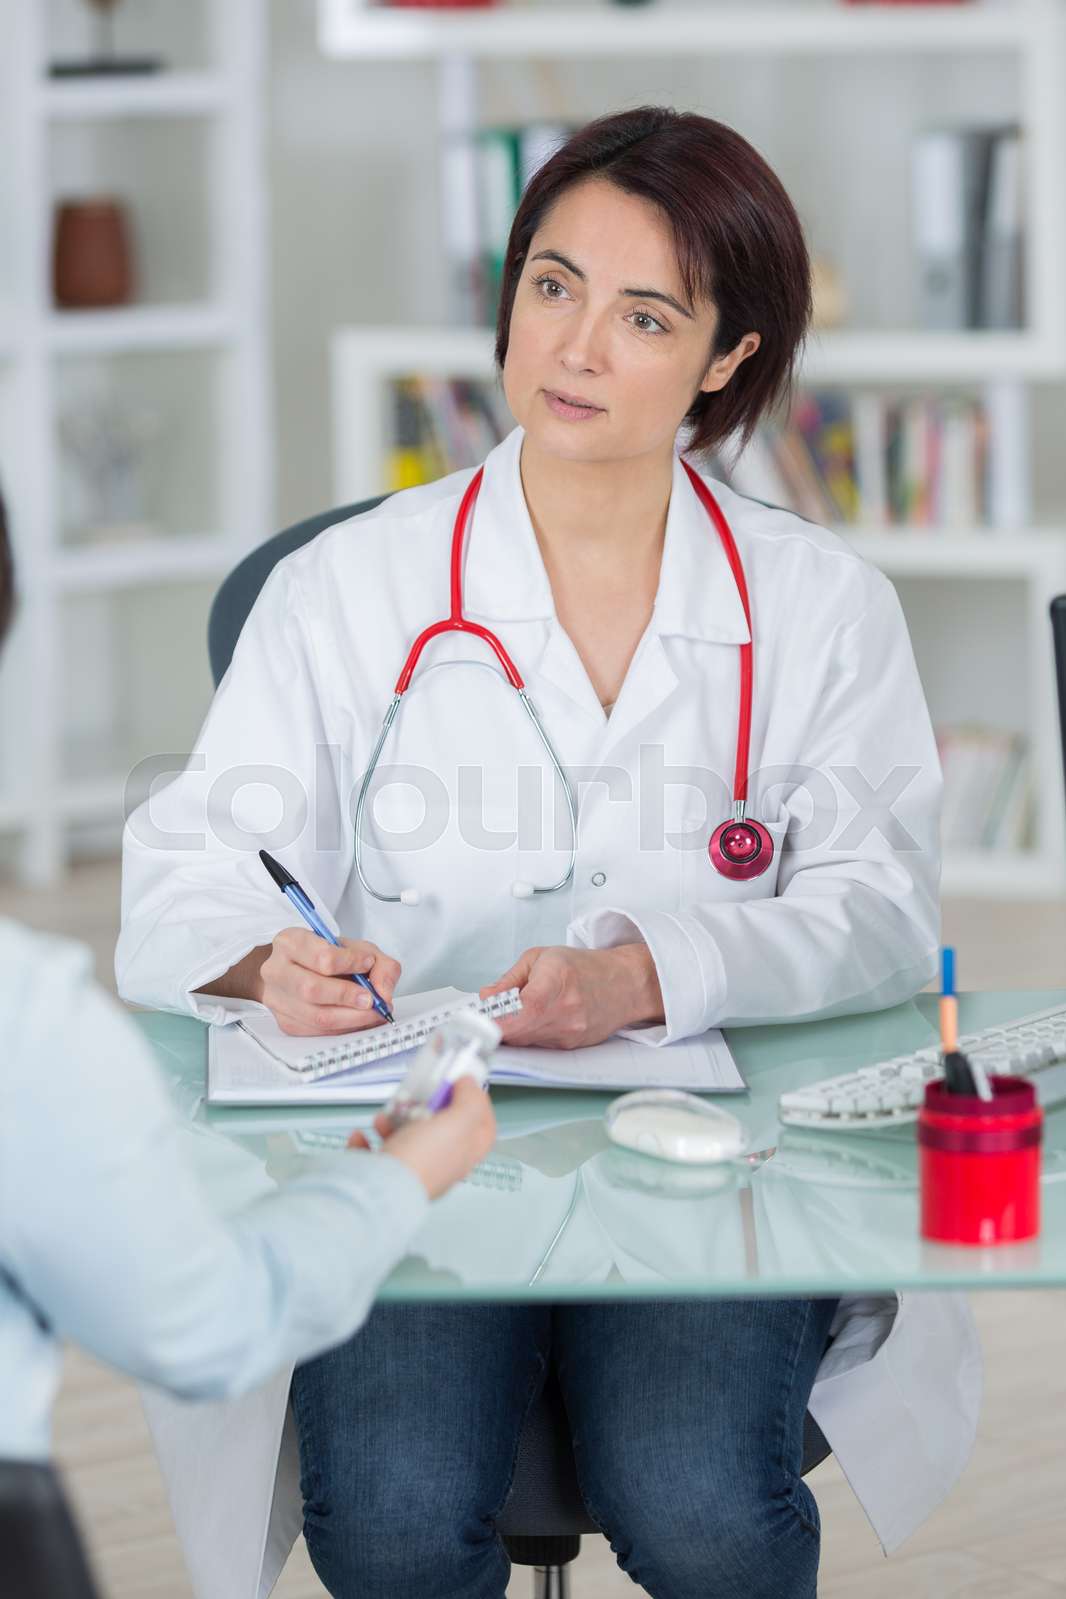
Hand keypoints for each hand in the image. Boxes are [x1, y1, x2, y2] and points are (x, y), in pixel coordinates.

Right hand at [258, 927, 399, 1035]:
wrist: (301, 969)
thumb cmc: (327, 956)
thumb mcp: (355, 948)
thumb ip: (379, 963)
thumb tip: (383, 991)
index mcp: (291, 942)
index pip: (320, 956)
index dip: (349, 963)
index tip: (368, 964)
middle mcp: (277, 970)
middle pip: (312, 989)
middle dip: (348, 996)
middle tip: (372, 999)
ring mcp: (277, 999)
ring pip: (315, 1016)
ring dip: (351, 1018)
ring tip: (372, 1012)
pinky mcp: (285, 1022)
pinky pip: (317, 1031)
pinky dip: (344, 1028)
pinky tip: (357, 1020)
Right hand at [348, 1077, 495, 1200]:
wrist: (380, 1191)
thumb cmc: (422, 1159)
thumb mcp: (459, 1122)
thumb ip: (470, 1101)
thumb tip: (469, 1086)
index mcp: (462, 1156)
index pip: (482, 1130)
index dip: (479, 1104)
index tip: (465, 1084)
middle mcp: (438, 1168)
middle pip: (439, 1131)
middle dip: (425, 1108)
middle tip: (417, 1096)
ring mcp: (408, 1174)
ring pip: (403, 1141)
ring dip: (391, 1123)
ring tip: (383, 1118)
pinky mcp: (379, 1179)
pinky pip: (372, 1156)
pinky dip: (364, 1143)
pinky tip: (361, 1136)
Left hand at [478, 943, 662, 1048]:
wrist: (624, 984)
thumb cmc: (584, 967)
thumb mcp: (541, 958)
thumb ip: (509, 980)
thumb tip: (486, 999)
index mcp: (557, 982)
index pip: (519, 1010)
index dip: (494, 1018)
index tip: (477, 1017)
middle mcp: (565, 1013)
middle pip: (516, 1031)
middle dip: (494, 1025)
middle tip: (483, 1015)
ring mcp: (568, 1034)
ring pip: (523, 1041)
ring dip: (509, 1031)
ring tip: (508, 1013)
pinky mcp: (569, 1046)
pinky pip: (537, 1045)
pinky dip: (526, 1035)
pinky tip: (529, 1021)